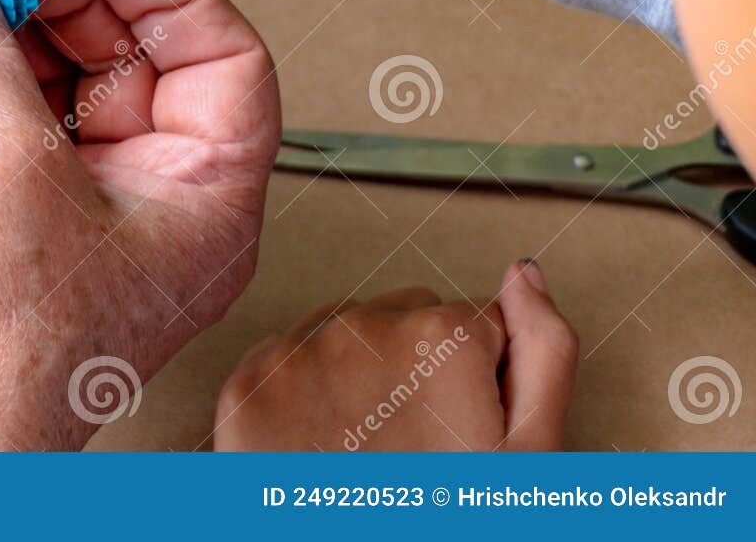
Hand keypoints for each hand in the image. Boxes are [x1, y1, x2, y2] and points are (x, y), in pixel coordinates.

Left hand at [213, 261, 577, 450]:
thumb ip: (543, 349)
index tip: (464, 428)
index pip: (476, 322)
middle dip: (420, 366)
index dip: (480, 380)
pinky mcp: (246, 384)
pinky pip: (288, 357)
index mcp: (440, 337)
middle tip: (419, 444)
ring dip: (361, 371)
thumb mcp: (528, 455)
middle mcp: (362, 326)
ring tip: (369, 447)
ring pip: (346, 330)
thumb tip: (522, 271)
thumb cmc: (448, 519)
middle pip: (407, 317)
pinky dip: (304, 391)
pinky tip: (321, 445)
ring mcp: (295, 353)